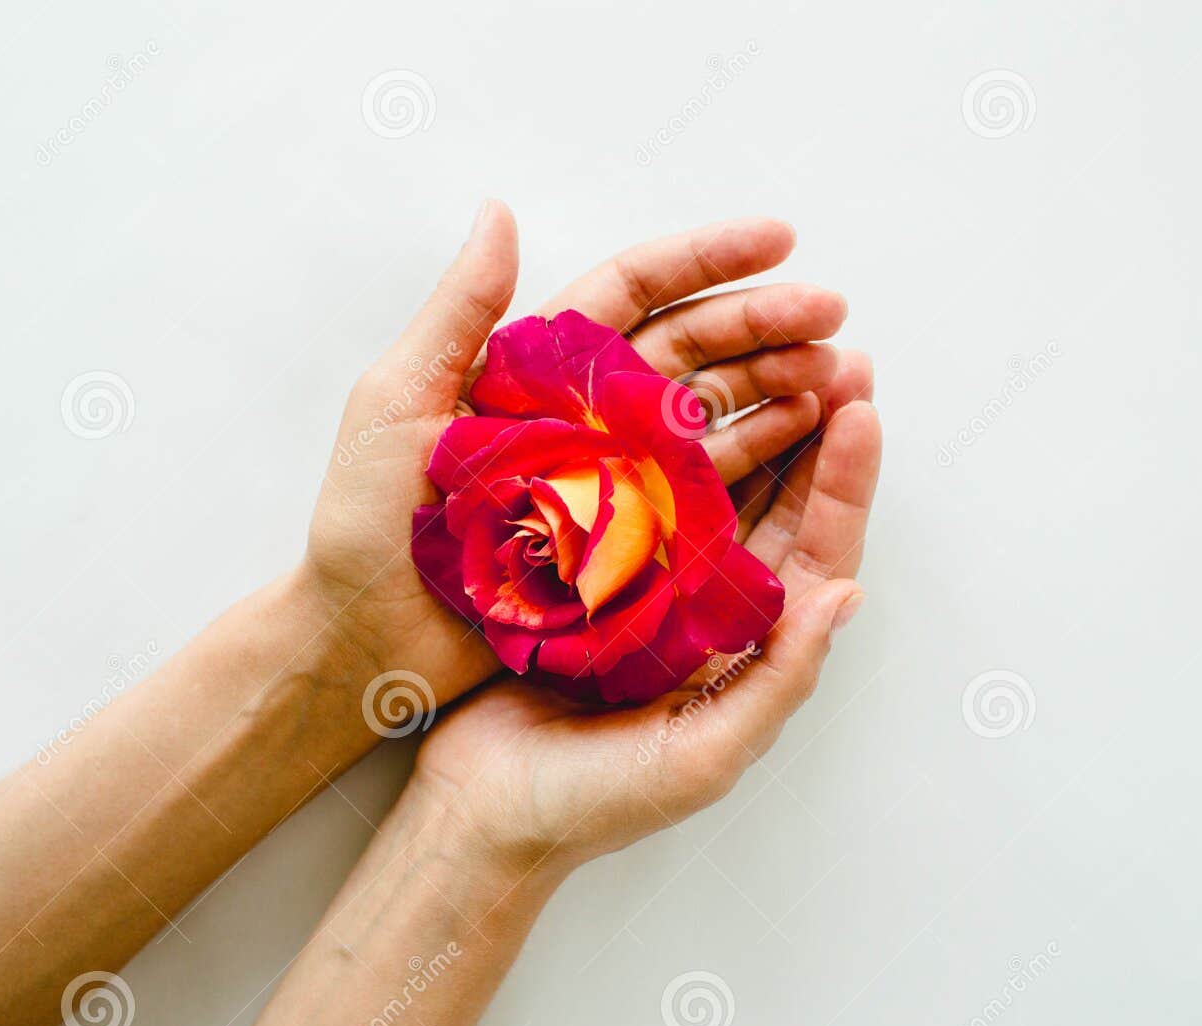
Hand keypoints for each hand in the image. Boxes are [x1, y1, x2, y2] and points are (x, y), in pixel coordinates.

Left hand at [304, 201, 864, 711]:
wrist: (362, 639)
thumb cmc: (364, 522)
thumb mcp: (397, 403)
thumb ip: (458, 312)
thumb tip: (498, 209)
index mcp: (532, 368)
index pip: (634, 293)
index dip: (705, 262)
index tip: (780, 241)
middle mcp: (582, 414)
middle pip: (690, 348)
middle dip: (764, 323)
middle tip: (834, 314)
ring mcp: (611, 478)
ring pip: (711, 412)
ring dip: (776, 385)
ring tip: (839, 372)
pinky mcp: (626, 541)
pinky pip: (704, 489)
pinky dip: (758, 458)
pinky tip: (805, 436)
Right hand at [405, 381, 880, 871]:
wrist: (478, 813)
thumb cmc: (593, 801)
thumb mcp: (703, 755)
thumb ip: (778, 680)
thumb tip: (848, 595)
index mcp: (744, 649)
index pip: (813, 552)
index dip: (844, 484)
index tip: (861, 409)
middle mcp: (701, 606)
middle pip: (772, 504)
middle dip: (809, 431)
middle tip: (832, 354)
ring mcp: (640, 582)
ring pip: (706, 484)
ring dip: (742, 421)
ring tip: (767, 354)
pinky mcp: (578, 567)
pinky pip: (627, 489)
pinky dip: (651, 440)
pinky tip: (661, 389)